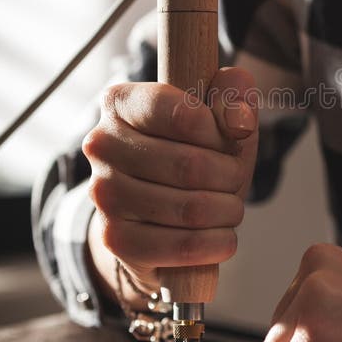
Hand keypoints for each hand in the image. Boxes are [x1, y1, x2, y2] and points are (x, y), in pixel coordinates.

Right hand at [82, 67, 257, 295]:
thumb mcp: (219, 119)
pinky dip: (217, 243)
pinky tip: (220, 236)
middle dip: (230, 176)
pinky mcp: (115, 239)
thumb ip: (234, 96)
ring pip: (191, 208)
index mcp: (122, 102)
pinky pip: (184, 245)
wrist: (161, 215)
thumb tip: (239, 120)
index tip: (227, 140)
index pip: (182, 113)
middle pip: (191, 165)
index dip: (219, 132)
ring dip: (227, 211)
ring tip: (228, 207)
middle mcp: (102, 145)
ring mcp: (103, 194)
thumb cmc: (195, 156)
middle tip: (233, 179)